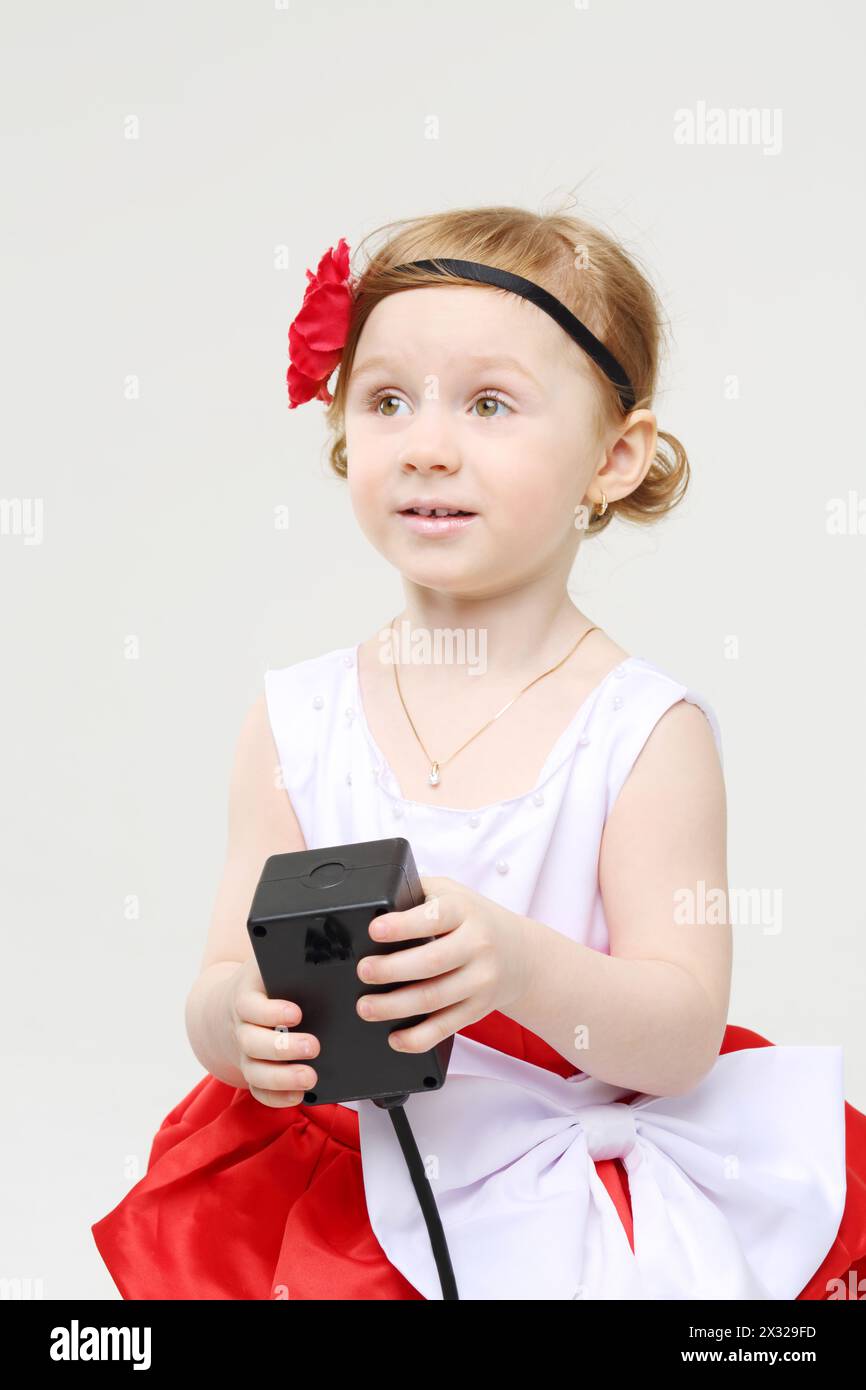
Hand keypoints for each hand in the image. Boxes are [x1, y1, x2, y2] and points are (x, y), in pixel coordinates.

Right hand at [226, 956, 320, 1106]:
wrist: (230, 1004)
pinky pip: (259, 1092)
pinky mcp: (253, 1072)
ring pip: (255, 1072)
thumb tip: (327, 946)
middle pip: (252, 1043)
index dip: (272, 1012)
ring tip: (311, 1076)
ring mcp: (245, 1054)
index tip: (297, 1013)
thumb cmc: (263, 980)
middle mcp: (240, 1028)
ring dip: (283, 1077)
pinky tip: (300, 1096)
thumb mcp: (268, 964)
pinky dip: (278, 1098)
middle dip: (283, 1048)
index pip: (250, 1006)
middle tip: (314, 1046)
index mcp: (244, 997)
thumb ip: (289, 959)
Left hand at [355, 875, 535, 1052]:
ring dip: (395, 1006)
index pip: (434, 917)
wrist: (521, 954)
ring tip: (366, 1006)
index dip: (403, 925)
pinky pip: (446, 1027)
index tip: (374, 931)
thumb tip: (374, 905)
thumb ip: (418, 894)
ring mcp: (479, 981)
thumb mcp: (452, 894)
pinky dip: (418, 1038)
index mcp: (464, 912)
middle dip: (392, 969)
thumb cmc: (473, 920)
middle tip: (364, 971)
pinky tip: (395, 1038)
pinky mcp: (477, 1009)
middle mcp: (476, 946)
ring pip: (435, 998)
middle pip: (432, 962)